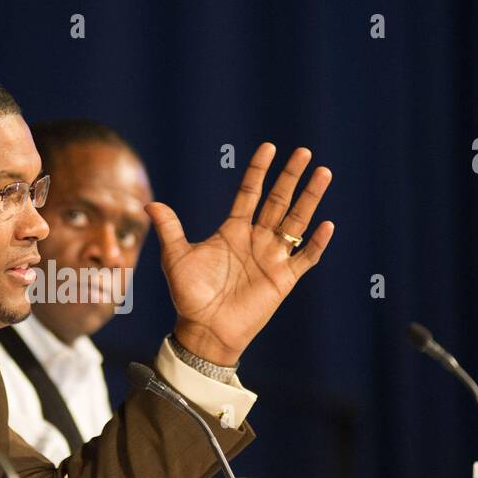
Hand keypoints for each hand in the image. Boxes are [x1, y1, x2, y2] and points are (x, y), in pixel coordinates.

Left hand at [147, 143, 333, 365]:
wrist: (205, 330)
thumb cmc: (190, 295)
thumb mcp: (176, 258)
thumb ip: (170, 229)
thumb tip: (150, 203)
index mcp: (233, 230)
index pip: (249, 193)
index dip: (258, 170)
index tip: (268, 147)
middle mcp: (256, 239)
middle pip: (278, 201)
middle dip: (291, 177)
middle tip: (303, 152)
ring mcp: (272, 258)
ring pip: (296, 222)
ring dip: (310, 198)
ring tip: (323, 173)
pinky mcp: (283, 279)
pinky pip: (305, 258)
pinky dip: (316, 243)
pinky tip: (327, 225)